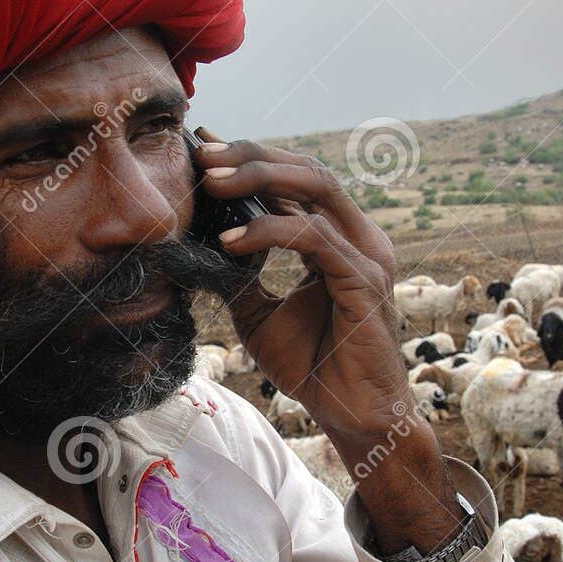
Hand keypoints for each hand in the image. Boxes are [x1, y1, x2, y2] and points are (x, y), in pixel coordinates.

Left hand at [191, 134, 461, 553]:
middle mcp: (360, 237)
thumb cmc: (313, 367)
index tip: (203, 146)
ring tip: (211, 182)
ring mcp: (368, 254)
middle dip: (253, 156)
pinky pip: (314, 238)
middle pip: (309, 170)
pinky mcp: (365, 280)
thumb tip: (194, 249)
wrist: (351, 415)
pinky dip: (269, 231)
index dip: (253, 157)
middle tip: (203, 156)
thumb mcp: (259, 315)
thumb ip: (239, 277)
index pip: (297, 180)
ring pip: (316, 189)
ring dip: (258, 179)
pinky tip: (230, 241)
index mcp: (340, 238)